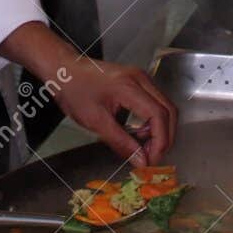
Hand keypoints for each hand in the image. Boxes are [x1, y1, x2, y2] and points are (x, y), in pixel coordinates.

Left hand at [56, 55, 177, 166]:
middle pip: (169, 110)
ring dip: (160, 130)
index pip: (159, 115)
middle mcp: (141, 79)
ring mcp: (141, 78)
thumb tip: (141, 162)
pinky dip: (153, 121)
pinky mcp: (138, 81)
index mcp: (130, 86)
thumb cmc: (74, 92)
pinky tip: (138, 133)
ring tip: (143, 147)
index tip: (152, 160)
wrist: (64, 70)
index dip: (160, 140)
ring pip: (164, 107)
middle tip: (151, 157)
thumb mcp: (95, 121)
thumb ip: (121, 142)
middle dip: (165, 137)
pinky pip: (155, 103)